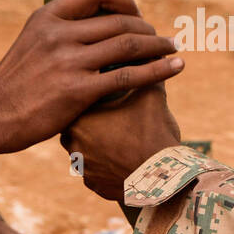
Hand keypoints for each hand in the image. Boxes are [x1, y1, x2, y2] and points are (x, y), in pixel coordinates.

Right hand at [0, 0, 184, 159]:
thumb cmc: (14, 82)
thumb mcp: (31, 41)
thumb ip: (60, 30)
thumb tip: (94, 23)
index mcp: (47, 16)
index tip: (136, 12)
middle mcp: (59, 33)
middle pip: (119, 20)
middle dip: (147, 28)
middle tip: (161, 38)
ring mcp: (69, 61)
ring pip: (129, 44)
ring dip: (158, 46)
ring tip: (173, 49)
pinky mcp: (79, 90)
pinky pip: (129, 76)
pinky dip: (158, 69)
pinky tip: (175, 68)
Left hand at [62, 82, 181, 200]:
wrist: (162, 177)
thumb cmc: (154, 133)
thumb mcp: (152, 95)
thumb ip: (146, 71)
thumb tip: (152, 52)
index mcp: (80, 113)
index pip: (81, 94)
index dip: (99, 92)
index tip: (112, 93)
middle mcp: (71, 139)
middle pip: (80, 120)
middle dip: (97, 118)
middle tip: (118, 115)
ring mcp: (80, 164)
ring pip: (86, 146)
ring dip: (100, 141)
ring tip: (122, 137)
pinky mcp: (91, 182)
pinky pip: (94, 168)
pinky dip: (107, 162)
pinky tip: (122, 156)